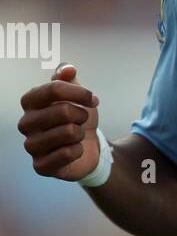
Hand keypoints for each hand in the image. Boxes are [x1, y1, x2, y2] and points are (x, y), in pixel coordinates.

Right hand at [18, 63, 100, 180]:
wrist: (86, 147)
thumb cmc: (77, 117)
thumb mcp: (76, 93)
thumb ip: (69, 77)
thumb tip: (68, 70)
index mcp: (30, 101)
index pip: (54, 89)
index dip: (79, 93)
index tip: (92, 99)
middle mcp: (25, 123)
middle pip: (63, 111)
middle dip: (82, 115)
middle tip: (82, 120)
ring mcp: (31, 145)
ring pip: (68, 132)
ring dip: (80, 133)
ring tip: (76, 135)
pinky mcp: (40, 166)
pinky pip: (67, 153)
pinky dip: (78, 150)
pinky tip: (74, 150)